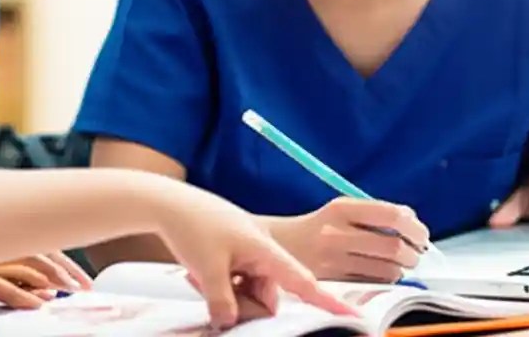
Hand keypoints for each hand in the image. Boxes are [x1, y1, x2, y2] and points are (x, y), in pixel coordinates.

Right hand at [0, 252, 92, 318]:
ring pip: (20, 262)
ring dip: (50, 279)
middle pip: (33, 248)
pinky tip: (38, 305)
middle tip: (84, 287)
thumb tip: (32, 290)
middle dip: (64, 268)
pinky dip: (20, 294)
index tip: (79, 277)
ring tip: (69, 294)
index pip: (30, 241)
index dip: (59, 257)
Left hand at [152, 183, 356, 328]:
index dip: (329, 302)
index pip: (304, 283)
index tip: (355, 315)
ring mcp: (253, 264)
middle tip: (207, 283)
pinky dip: (221, 289)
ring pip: (251, 302)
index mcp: (267, 251)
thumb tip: (230, 325)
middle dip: (241, 305)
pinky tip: (201, 274)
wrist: (173, 205)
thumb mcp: (205, 268)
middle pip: (267, 304)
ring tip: (202, 273)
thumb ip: (222, 303)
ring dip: (226, 296)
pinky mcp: (241, 267)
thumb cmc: (194, 225)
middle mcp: (265, 258)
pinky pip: (238, 294)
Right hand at [268, 197, 429, 282]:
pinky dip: (384, 280)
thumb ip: (374, 213)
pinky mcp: (332, 280)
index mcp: (341, 208)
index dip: (415, 227)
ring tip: (397, 265)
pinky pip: (372, 284)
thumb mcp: (339, 210)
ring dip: (400, 270)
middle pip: (394, 246)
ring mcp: (334, 259)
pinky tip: (380, 274)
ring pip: (387, 269)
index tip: (421, 235)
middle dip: (413, 254)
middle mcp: (337, 232)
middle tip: (414, 254)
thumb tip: (413, 222)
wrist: (276, 245)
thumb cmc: (315, 227)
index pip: (392, 215)